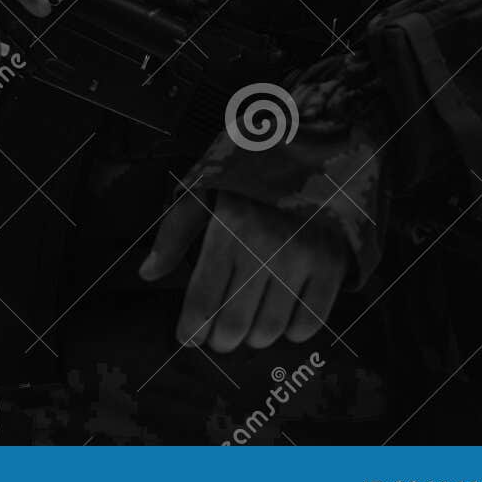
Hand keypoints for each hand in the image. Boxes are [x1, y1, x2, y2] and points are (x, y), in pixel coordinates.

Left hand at [139, 188, 348, 351]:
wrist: (316, 142)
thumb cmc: (252, 168)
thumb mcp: (205, 188)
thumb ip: (175, 232)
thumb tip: (148, 272)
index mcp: (229, 226)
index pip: (202, 300)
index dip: (191, 329)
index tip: (188, 336)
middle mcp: (265, 246)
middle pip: (234, 325)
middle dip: (220, 339)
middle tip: (218, 335)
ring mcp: (302, 257)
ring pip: (270, 330)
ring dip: (254, 336)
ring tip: (249, 324)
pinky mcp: (332, 263)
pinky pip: (310, 322)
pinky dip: (292, 330)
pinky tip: (283, 316)